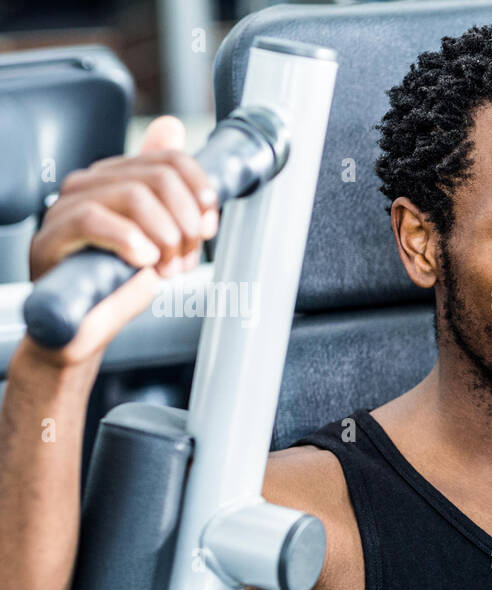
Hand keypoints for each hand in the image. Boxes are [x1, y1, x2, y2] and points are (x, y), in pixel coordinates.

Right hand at [25, 115, 218, 367]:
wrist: (86, 329)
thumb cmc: (121, 283)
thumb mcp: (162, 235)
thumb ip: (173, 193)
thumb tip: (172, 127)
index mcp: (116, 179)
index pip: (168, 160)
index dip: (199, 190)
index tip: (208, 224)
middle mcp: (89, 185)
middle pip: (157, 178)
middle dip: (184, 222)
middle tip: (185, 256)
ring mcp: (66, 208)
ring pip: (132, 196)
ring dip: (163, 237)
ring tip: (165, 267)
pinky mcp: (51, 237)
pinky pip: (95, 220)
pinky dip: (130, 241)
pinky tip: (143, 262)